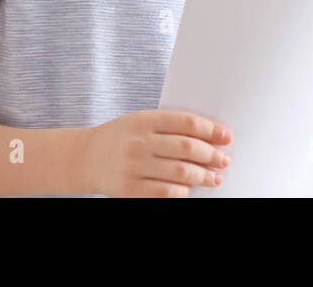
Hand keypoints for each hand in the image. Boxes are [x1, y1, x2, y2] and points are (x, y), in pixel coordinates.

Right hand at [80, 109, 230, 197]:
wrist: (84, 158)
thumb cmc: (123, 137)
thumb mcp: (141, 121)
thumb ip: (170, 126)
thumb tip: (209, 137)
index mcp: (144, 120)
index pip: (186, 123)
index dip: (211, 130)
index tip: (227, 137)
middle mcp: (138, 142)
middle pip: (186, 148)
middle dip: (211, 155)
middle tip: (224, 160)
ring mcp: (132, 167)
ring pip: (179, 172)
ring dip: (202, 176)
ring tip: (215, 178)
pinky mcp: (128, 190)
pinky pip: (163, 193)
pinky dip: (181, 192)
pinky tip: (189, 190)